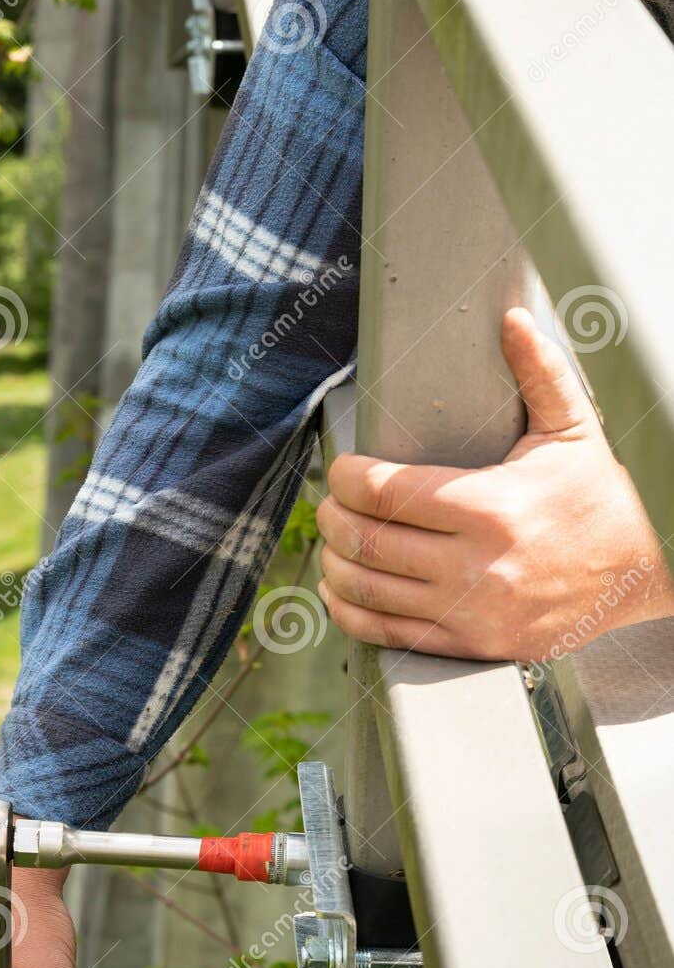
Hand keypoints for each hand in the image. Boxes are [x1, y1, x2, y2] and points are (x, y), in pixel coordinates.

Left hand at [316, 308, 673, 662]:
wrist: (639, 577)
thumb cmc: (602, 504)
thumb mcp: (574, 432)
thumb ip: (540, 375)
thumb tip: (513, 322)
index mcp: (492, 508)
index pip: (387, 493)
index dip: (349, 478)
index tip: (343, 469)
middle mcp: (477, 566)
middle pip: (368, 541)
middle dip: (334, 517)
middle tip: (329, 502)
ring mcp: (471, 612)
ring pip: (369, 590)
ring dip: (335, 563)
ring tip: (332, 542)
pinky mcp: (470, 644)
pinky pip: (389, 635)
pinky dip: (351, 613)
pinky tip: (342, 590)